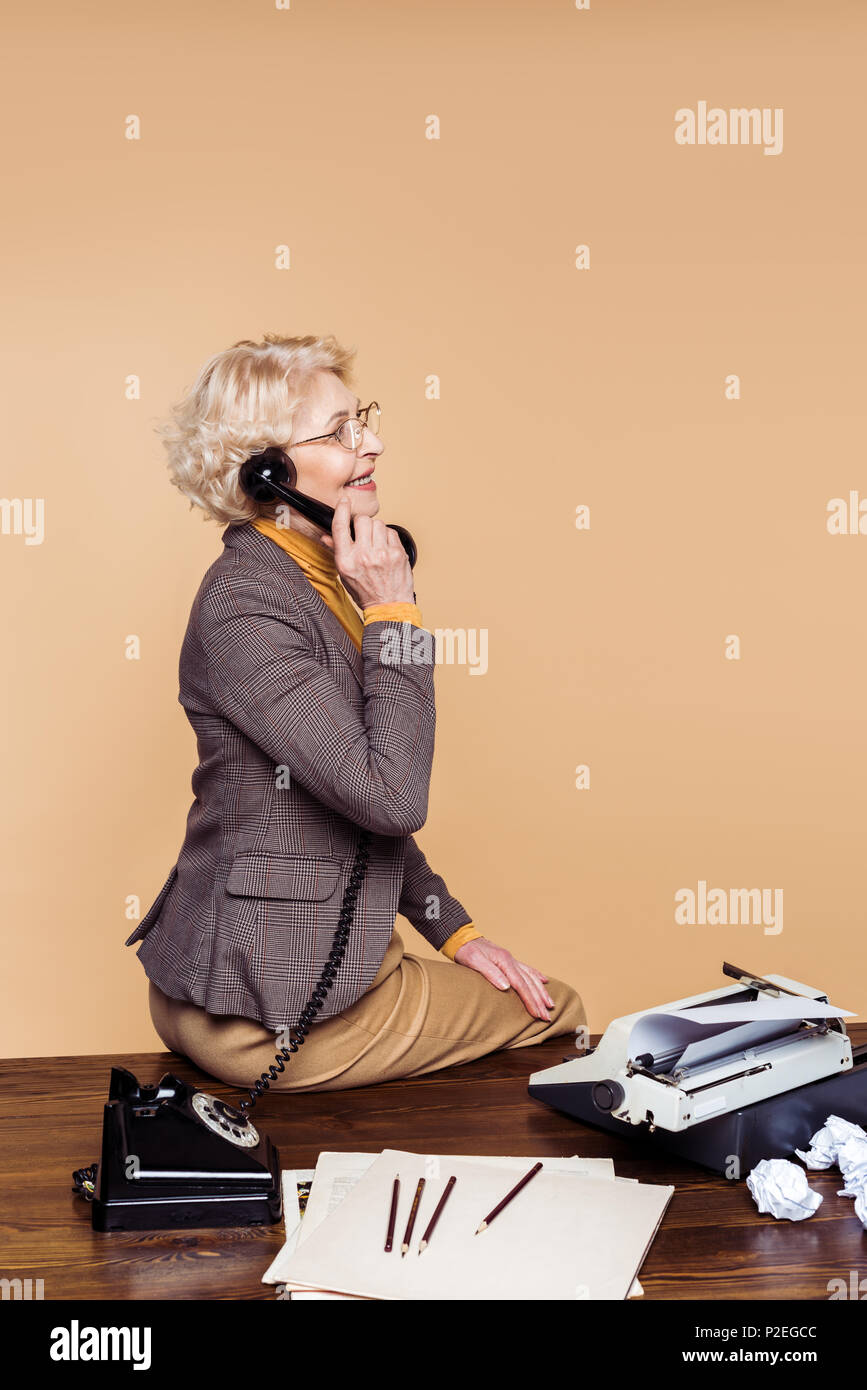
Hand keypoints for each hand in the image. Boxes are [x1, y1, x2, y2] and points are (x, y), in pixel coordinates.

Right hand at [320, 493, 414, 607]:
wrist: (389, 606)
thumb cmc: (366, 592)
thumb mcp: (345, 574)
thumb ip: (336, 552)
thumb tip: (325, 536)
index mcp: (346, 561)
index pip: (340, 527)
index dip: (341, 510)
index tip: (344, 502)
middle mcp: (363, 556)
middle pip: (362, 520)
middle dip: (362, 523)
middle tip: (364, 534)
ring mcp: (382, 554)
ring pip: (378, 523)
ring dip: (376, 529)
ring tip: (376, 543)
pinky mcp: (398, 553)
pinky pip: (391, 532)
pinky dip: (388, 536)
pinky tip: (386, 548)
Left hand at [453, 936, 555, 1020]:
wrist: (463, 938)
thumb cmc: (467, 951)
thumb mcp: (475, 962)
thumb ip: (491, 973)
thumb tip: (507, 987)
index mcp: (505, 962)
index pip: (521, 985)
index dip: (530, 1000)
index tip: (537, 1014)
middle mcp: (511, 960)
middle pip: (530, 983)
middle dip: (540, 1001)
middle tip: (547, 1016)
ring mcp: (511, 960)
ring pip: (532, 977)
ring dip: (542, 992)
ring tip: (550, 1004)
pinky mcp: (509, 961)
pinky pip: (527, 970)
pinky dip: (537, 976)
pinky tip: (544, 981)